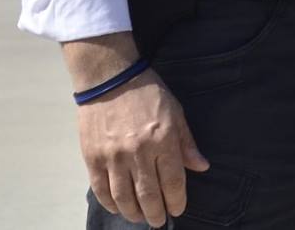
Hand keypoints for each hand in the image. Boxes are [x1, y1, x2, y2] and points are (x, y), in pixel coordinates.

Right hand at [76, 71, 208, 226]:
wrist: (110, 79)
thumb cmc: (148, 93)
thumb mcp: (176, 112)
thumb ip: (187, 142)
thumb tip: (201, 167)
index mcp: (163, 140)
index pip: (172, 181)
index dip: (176, 200)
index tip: (178, 208)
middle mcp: (138, 152)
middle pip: (148, 195)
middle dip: (155, 213)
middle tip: (158, 221)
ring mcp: (113, 156)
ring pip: (123, 197)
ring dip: (133, 213)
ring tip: (140, 217)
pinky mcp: (93, 157)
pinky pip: (101, 189)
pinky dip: (110, 203)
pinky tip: (118, 207)